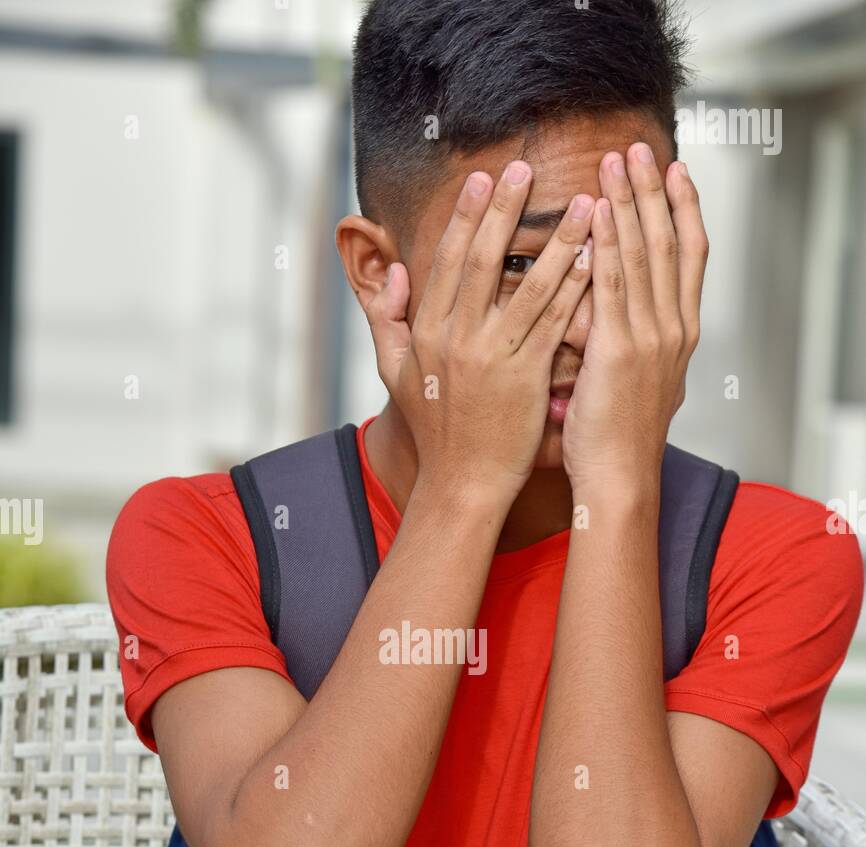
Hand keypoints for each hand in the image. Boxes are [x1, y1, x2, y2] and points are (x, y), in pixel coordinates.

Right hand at [359, 162, 594, 512]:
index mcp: (426, 330)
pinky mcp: (525, 377)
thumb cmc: (434, 430)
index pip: (447, 260)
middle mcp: (456, 337)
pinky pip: (555, 322)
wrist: (461, 483)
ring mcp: (492, 356)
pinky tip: (597, 258)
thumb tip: (396, 270)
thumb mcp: (393, 373)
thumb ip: (386, 319)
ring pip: (528, 285)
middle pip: (482, 259)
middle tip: (527, 167)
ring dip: (559, 239)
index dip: (466, 216)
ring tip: (585, 202)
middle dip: (506, 210)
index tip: (483, 179)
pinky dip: (575, 287)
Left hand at [562, 146, 707, 489]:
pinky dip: (605, 243)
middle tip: (639, 148)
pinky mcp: (618, 349)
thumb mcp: (635, 384)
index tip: (674, 172)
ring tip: (616, 161)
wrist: (619, 480)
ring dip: (629, 202)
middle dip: (654, 191)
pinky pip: (612, 283)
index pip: (690, 257)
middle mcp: (673, 329)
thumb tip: (611, 328)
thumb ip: (630, 347)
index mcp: (680, 335)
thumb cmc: (616, 442)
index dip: (684, 209)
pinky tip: (594, 212)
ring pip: (644, 253)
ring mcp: (650, 337)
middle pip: (670, 242)